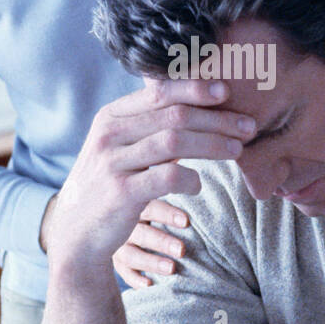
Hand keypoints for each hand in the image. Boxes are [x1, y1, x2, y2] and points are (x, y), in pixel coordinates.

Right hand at [43, 77, 254, 283]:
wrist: (77, 233)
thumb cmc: (108, 185)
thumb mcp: (118, 148)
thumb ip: (146, 127)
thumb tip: (196, 105)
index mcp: (110, 117)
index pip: (158, 92)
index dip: (195, 89)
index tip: (227, 91)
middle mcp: (109, 134)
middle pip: (174, 116)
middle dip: (216, 119)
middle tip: (247, 126)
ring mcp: (113, 163)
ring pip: (175, 142)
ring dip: (213, 144)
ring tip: (237, 150)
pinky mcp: (121, 192)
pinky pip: (168, 178)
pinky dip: (191, 179)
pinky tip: (199, 185)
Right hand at [113, 198, 190, 288]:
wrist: (126, 226)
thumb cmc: (161, 214)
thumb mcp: (158, 201)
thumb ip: (171, 197)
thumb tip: (198, 193)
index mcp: (137, 205)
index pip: (150, 208)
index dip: (167, 214)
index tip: (186, 222)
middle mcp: (124, 225)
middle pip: (141, 233)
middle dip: (162, 242)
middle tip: (181, 250)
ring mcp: (118, 245)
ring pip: (131, 255)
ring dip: (152, 262)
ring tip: (172, 269)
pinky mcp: (118, 263)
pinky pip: (124, 273)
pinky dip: (135, 279)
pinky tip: (149, 285)